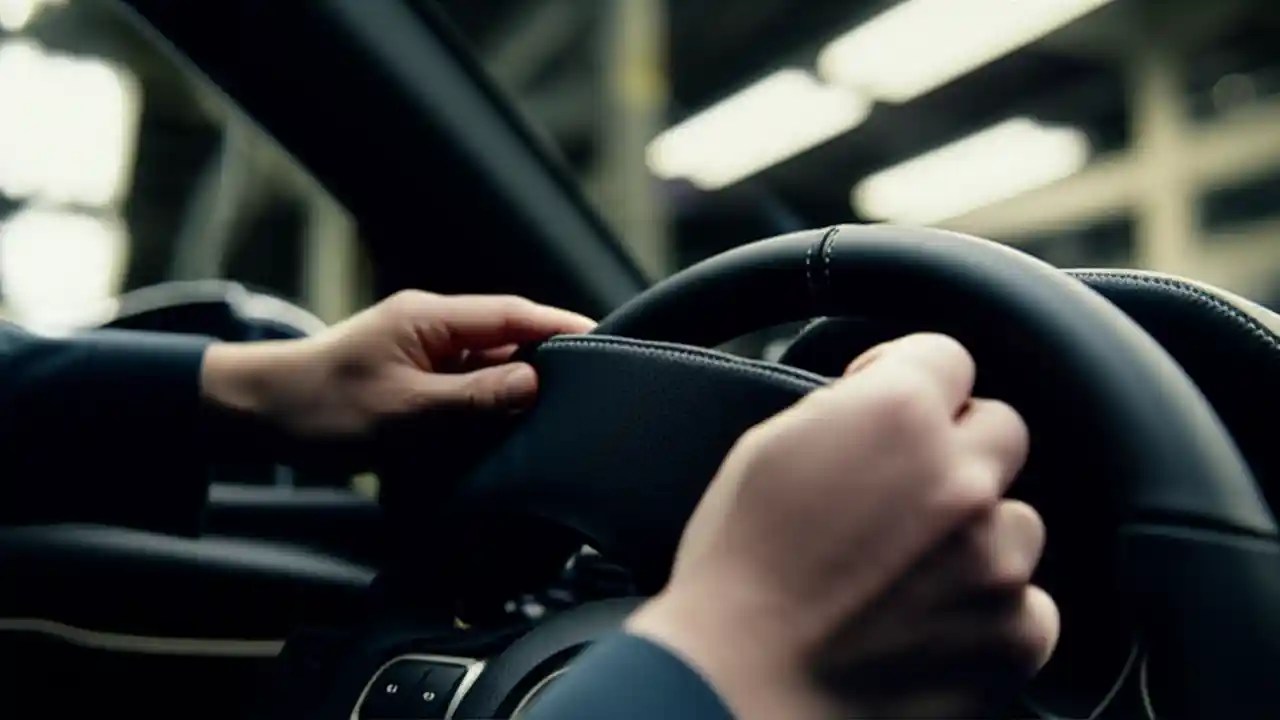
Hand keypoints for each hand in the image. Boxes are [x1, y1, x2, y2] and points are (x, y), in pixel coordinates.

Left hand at [200, 290, 593, 469]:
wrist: (256, 414)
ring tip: (563, 409)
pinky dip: (490, 401)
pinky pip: (466, 383)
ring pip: (489, 363)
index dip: (560, 327)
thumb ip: (471, 397)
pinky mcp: (414, 377)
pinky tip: (511, 425)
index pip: (512, 315)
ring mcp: (422, 351)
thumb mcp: (402, 410)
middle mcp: (431, 327)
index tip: (604, 342)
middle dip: (549, 357)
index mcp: (430, 318)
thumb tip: (533, 385)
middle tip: (595, 384)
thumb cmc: (321, 408)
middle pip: (507, 336)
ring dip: (518, 385)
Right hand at [627, 333, 1058, 718]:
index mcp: (897, 414)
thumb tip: (879, 396)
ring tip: (909, 571)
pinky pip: (1029, 604)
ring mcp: (997, 561)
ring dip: (977, 534)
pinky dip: (988, 611)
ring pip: (1019, 519)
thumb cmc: (738, 572)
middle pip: (1001, 428)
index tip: (889, 408)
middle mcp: (962, 478)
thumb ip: (845, 410)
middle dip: (957, 449)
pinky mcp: (1014, 635)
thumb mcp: (767, 449)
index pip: (948, 355)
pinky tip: (928, 620)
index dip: (911, 378)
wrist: (740, 685)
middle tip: (902, 492)